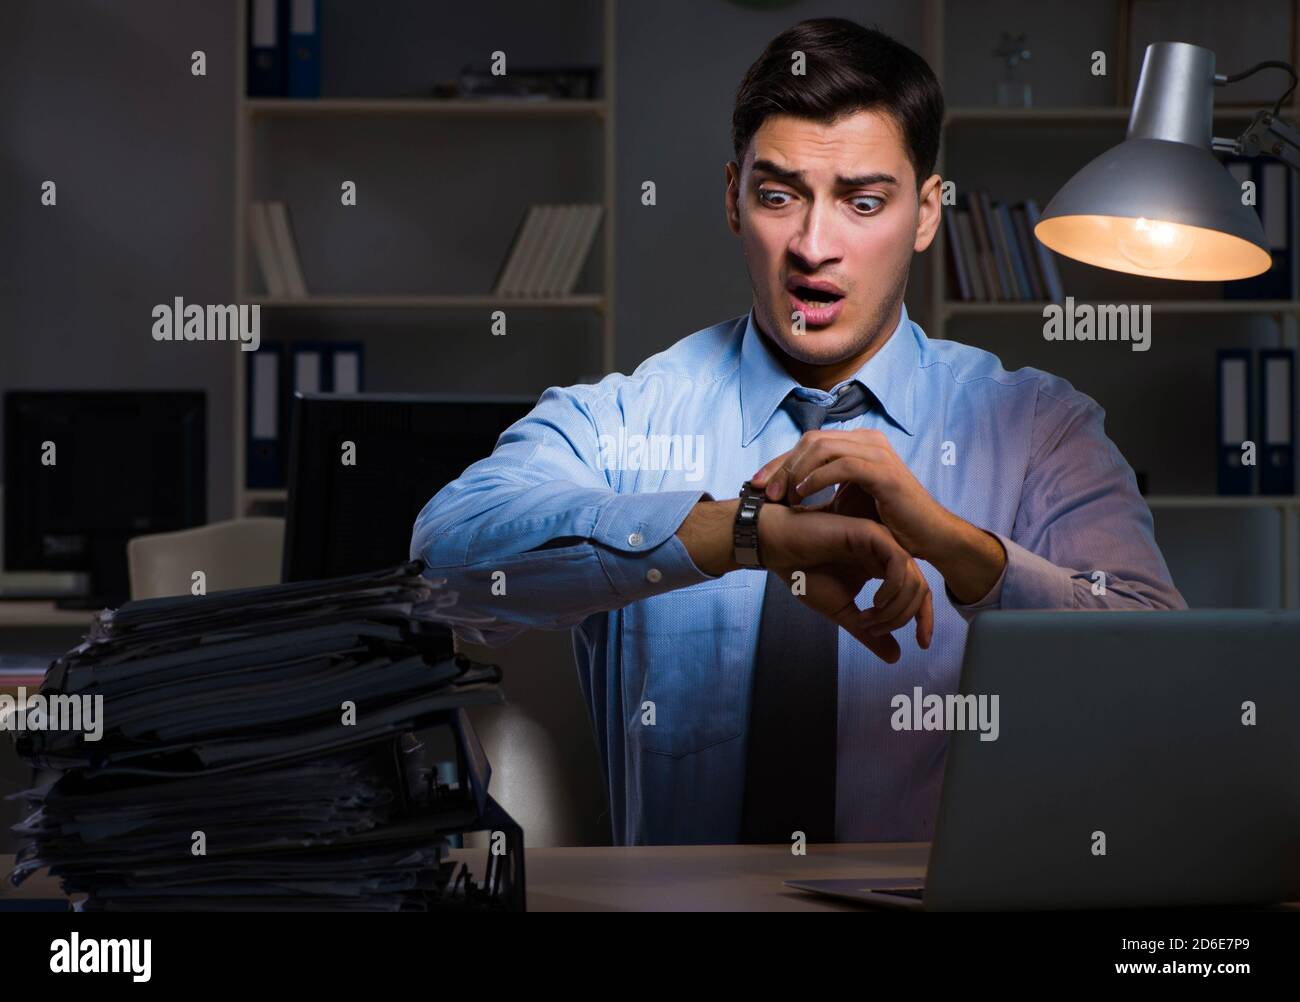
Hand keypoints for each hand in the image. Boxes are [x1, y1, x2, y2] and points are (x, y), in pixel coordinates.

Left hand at [753, 429, 960, 561]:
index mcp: (858, 443)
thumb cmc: (886, 521)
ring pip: (822, 447)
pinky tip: (803, 494)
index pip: (809, 442)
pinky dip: (817, 478)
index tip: (756, 485)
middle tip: (766, 494)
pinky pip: (843, 465)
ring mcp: (877, 453)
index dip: (779, 462)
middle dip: (783, 467)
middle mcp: (867, 440)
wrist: (926, 537)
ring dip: (796, 472)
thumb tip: (781, 487)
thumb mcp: (846, 499)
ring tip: (784, 498)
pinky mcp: (884, 472)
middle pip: (810, 441)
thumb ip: (820, 486)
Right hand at [757, 503, 932, 662]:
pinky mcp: (871, 533)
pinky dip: (892, 589)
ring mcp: (881, 542)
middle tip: (874, 630)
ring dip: (895, 608)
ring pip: (913, 579)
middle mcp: (886, 554)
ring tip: (868, 619)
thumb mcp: (842, 611)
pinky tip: (874, 602)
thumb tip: (896, 657)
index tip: (922, 645)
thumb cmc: (804, 575)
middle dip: (905, 618)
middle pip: (920, 589)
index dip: (924, 620)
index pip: (917, 594)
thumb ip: (868, 632)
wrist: (779, 550)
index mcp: (881, 568)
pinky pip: (899, 563)